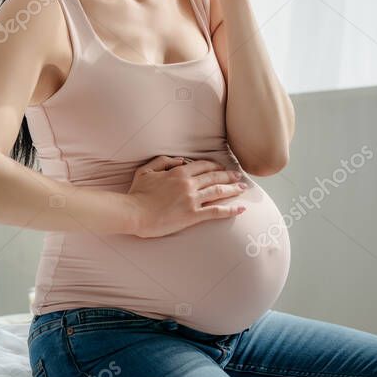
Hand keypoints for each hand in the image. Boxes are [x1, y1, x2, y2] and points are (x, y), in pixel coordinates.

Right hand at [126, 155, 247, 237]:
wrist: (134, 213)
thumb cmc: (137, 193)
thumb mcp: (146, 170)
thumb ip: (163, 162)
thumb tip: (180, 160)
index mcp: (178, 172)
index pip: (203, 166)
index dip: (215, 166)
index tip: (222, 167)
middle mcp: (188, 184)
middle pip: (214, 177)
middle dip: (229, 176)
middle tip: (238, 177)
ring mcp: (192, 200)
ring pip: (218, 192)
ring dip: (233, 189)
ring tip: (242, 188)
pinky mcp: (192, 216)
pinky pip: (216, 211)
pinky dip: (230, 209)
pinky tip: (241, 209)